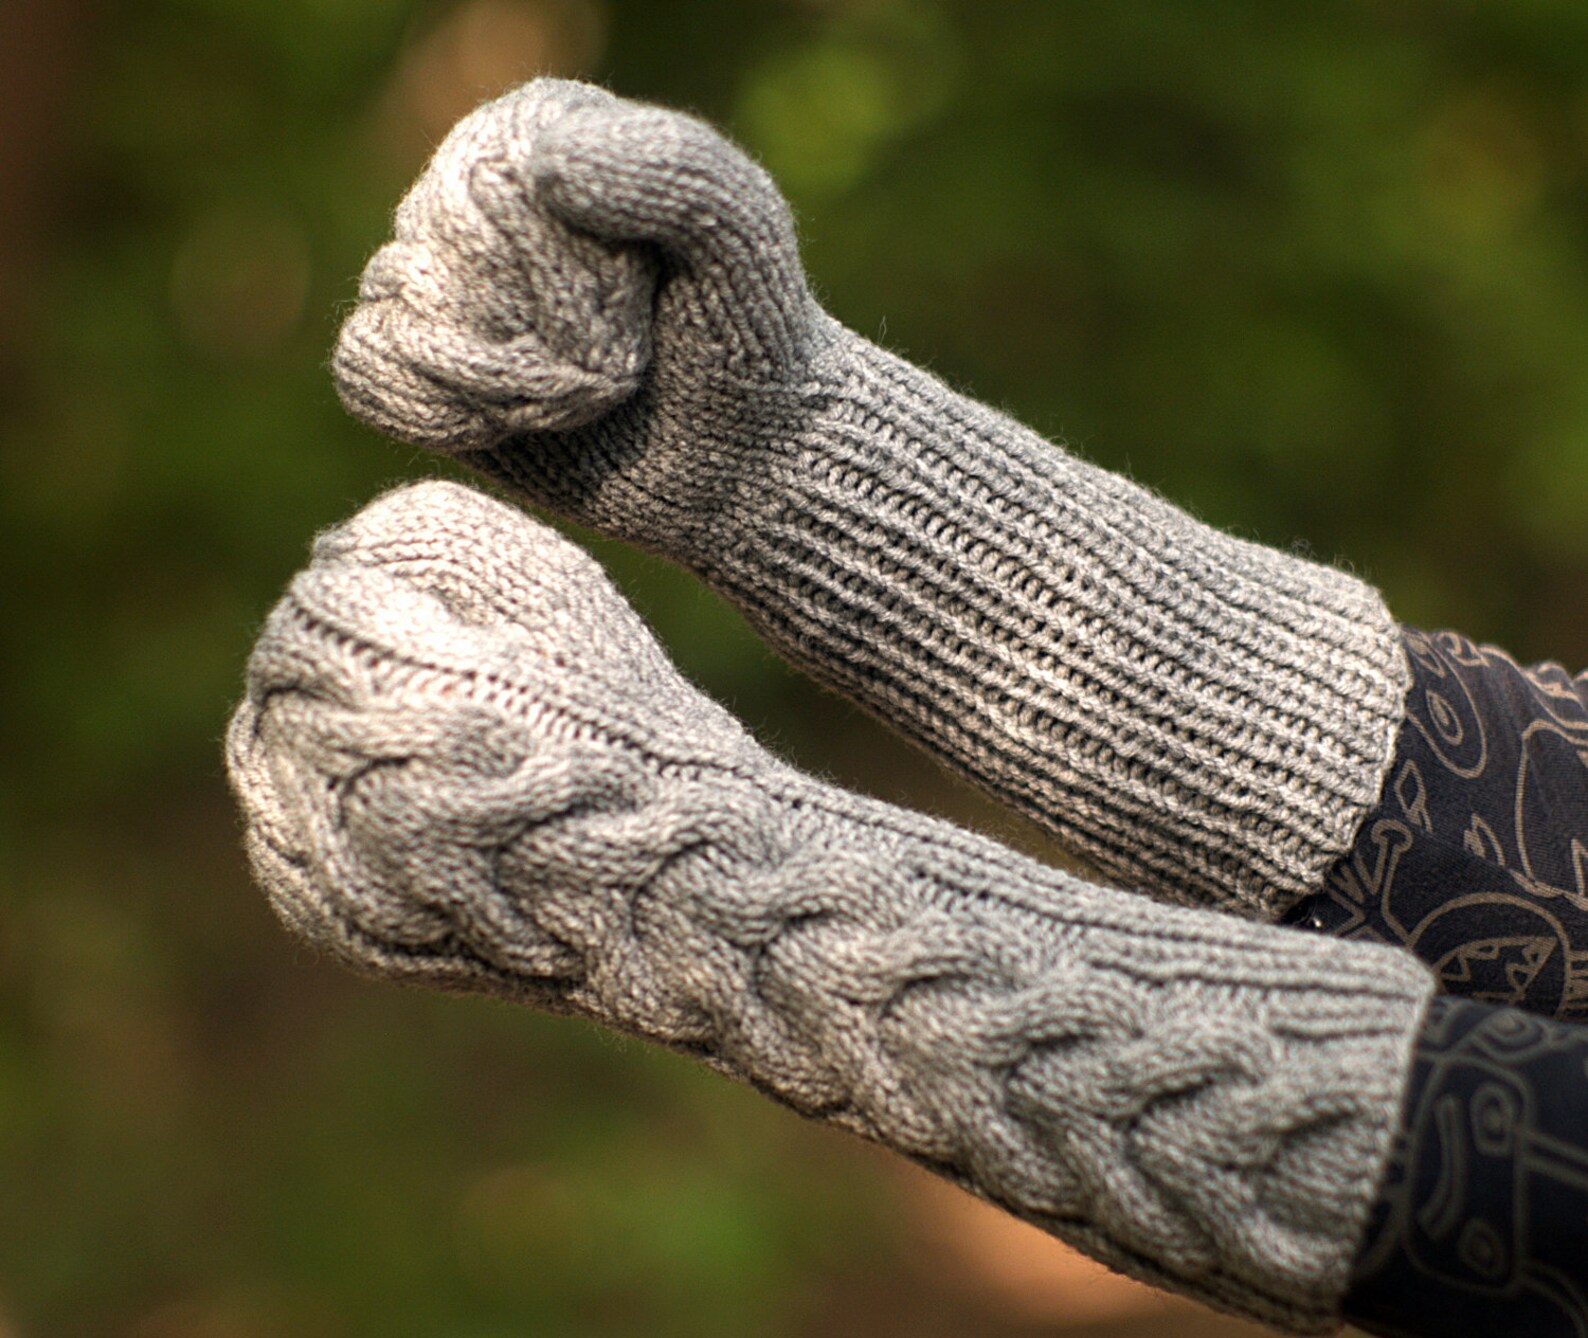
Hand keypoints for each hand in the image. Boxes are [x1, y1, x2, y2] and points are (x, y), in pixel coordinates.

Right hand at [335, 80, 818, 526]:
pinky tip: (511, 425)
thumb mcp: (742, 238)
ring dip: (491, 376)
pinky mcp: (428, 364)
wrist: (745, 457)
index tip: (639, 311)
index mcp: (546, 131)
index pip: (479, 183)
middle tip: (620, 370)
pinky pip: (362, 368)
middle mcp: (481, 193)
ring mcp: (449, 279)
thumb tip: (535, 165)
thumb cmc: (750, 337)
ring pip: (391, 305)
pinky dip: (431, 408)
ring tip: (579, 399)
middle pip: (428, 247)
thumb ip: (667, 167)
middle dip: (528, 330)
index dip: (553, 270)